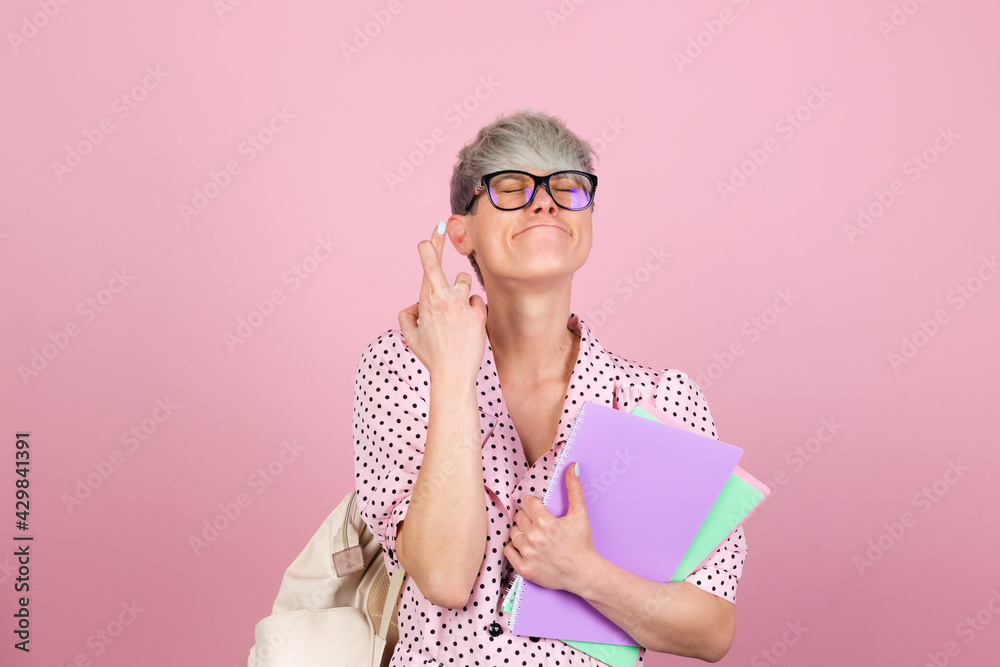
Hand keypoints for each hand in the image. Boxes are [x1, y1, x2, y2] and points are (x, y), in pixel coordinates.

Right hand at [398, 222, 486, 381]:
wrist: (453, 375)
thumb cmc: (432, 356)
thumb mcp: (411, 336)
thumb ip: (407, 315)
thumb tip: (414, 304)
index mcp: (426, 302)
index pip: (427, 268)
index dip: (430, 246)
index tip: (434, 230)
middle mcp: (444, 299)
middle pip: (438, 265)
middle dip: (435, 244)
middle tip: (439, 225)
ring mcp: (462, 306)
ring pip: (464, 282)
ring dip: (461, 291)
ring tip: (456, 314)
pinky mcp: (479, 314)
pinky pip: (477, 301)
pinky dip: (474, 310)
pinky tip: (469, 326)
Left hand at [503, 461, 599, 594]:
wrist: (584, 574)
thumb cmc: (582, 543)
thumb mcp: (580, 514)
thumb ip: (574, 488)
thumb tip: (573, 465)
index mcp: (545, 522)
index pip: (526, 503)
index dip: (534, 505)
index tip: (541, 511)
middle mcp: (534, 538)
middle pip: (519, 517)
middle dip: (528, 518)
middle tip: (541, 525)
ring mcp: (528, 554)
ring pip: (513, 533)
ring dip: (521, 533)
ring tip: (535, 537)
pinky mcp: (524, 569)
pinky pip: (508, 550)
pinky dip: (515, 548)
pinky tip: (527, 548)